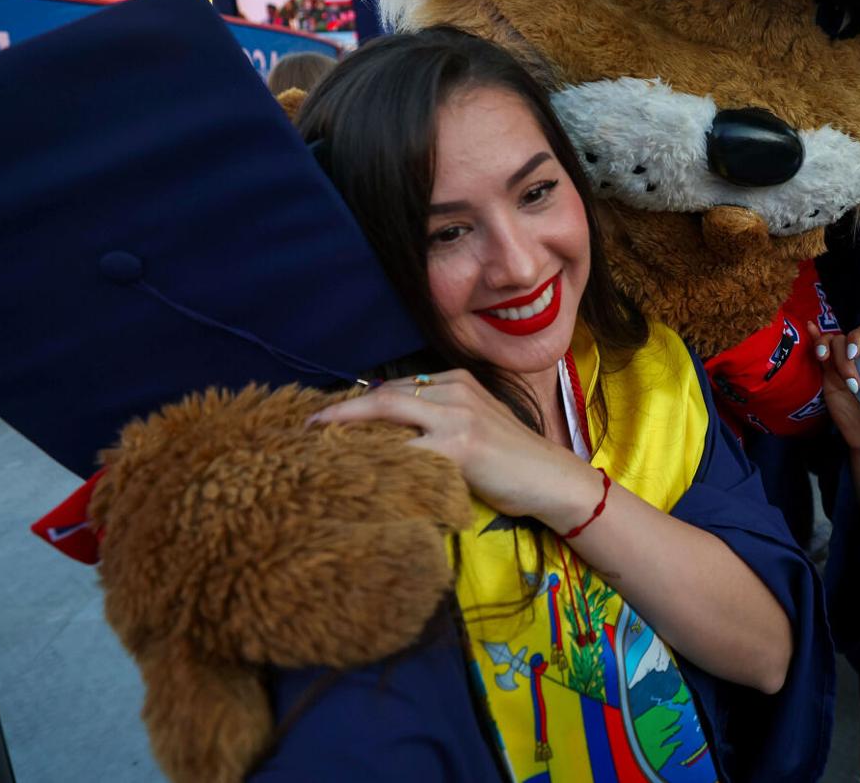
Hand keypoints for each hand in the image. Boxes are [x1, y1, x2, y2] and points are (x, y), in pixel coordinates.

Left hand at [308, 371, 599, 528]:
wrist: (552, 479)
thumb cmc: (510, 462)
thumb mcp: (471, 429)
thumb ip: (436, 424)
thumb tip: (387, 437)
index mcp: (456, 382)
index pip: (395, 386)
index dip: (357, 402)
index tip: (326, 418)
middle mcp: (454, 389)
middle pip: (383, 394)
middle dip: (341, 412)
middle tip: (307, 429)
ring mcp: (457, 414)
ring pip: (388, 413)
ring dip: (349, 431)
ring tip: (318, 446)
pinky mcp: (460, 444)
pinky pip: (405, 449)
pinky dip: (376, 458)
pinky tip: (355, 471)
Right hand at [805, 323, 859, 467]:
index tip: (857, 354)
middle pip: (851, 337)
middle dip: (846, 354)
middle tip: (851, 382)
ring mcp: (845, 365)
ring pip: (834, 342)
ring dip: (827, 348)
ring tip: (824, 360)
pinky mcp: (830, 374)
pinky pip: (821, 351)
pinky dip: (815, 339)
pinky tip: (810, 329)